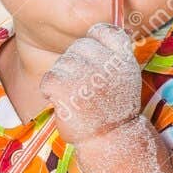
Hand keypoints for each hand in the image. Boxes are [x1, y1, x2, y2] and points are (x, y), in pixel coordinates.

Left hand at [39, 22, 141, 144]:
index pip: (103, 31)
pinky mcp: (65, 87)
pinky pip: (47, 79)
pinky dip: (49, 91)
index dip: (93, 41)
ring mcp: (86, 75)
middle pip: (78, 47)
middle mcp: (106, 64)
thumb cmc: (112, 111)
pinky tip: (62, 103)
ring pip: (61, 63)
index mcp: (123, 59)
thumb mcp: (124, 78)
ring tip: (75, 98)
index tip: (91, 60)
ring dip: (62, 79)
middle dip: (74, 65)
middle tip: (83, 89)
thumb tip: (93, 33)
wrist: (110, 141)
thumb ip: (113, 56)